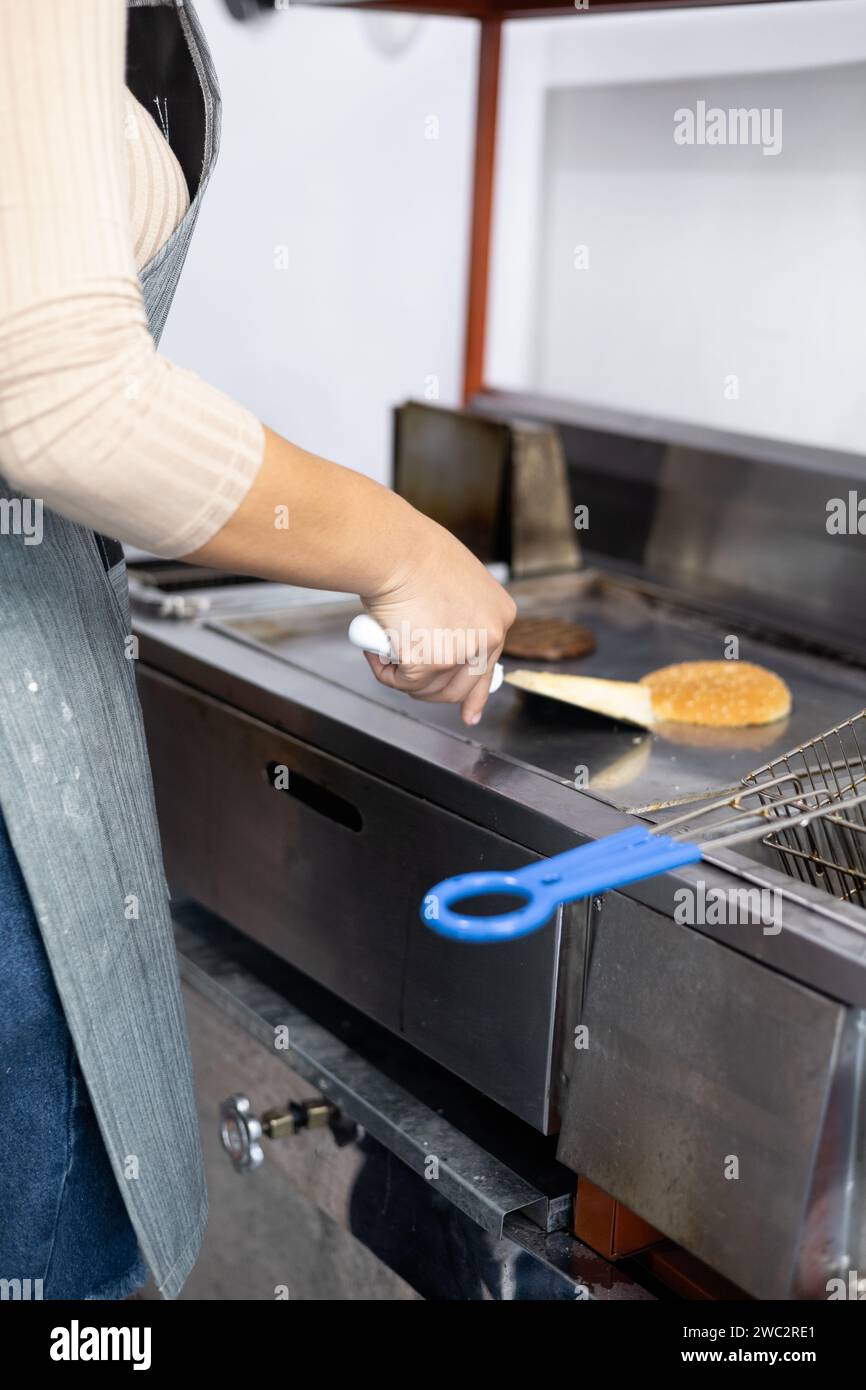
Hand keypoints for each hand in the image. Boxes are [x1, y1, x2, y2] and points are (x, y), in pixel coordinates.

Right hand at [361, 514, 515, 725]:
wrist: (394, 549)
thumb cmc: (415, 553)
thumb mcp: (455, 582)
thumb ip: (459, 613)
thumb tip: (444, 636)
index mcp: (501, 615)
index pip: (490, 665)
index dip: (475, 693)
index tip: (469, 714)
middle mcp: (490, 636)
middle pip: (461, 687)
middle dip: (432, 691)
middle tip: (408, 682)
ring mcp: (461, 652)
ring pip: (429, 690)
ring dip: (405, 680)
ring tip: (387, 654)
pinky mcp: (430, 663)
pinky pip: (402, 682)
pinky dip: (385, 671)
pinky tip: (376, 650)